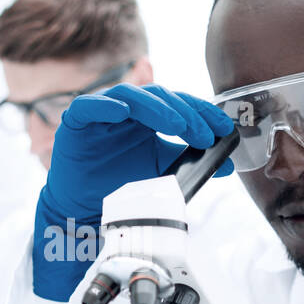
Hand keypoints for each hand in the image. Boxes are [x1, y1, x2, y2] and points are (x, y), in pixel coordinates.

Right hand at [32, 83, 235, 300]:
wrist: (83, 208)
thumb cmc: (119, 185)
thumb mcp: (160, 171)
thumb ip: (190, 162)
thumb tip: (228, 165)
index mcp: (148, 116)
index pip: (178, 104)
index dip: (202, 112)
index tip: (223, 128)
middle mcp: (127, 110)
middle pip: (158, 96)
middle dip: (184, 113)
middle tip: (203, 134)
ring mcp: (101, 112)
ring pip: (129, 95)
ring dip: (155, 107)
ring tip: (176, 125)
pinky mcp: (75, 121)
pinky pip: (88, 105)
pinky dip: (105, 106)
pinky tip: (123, 113)